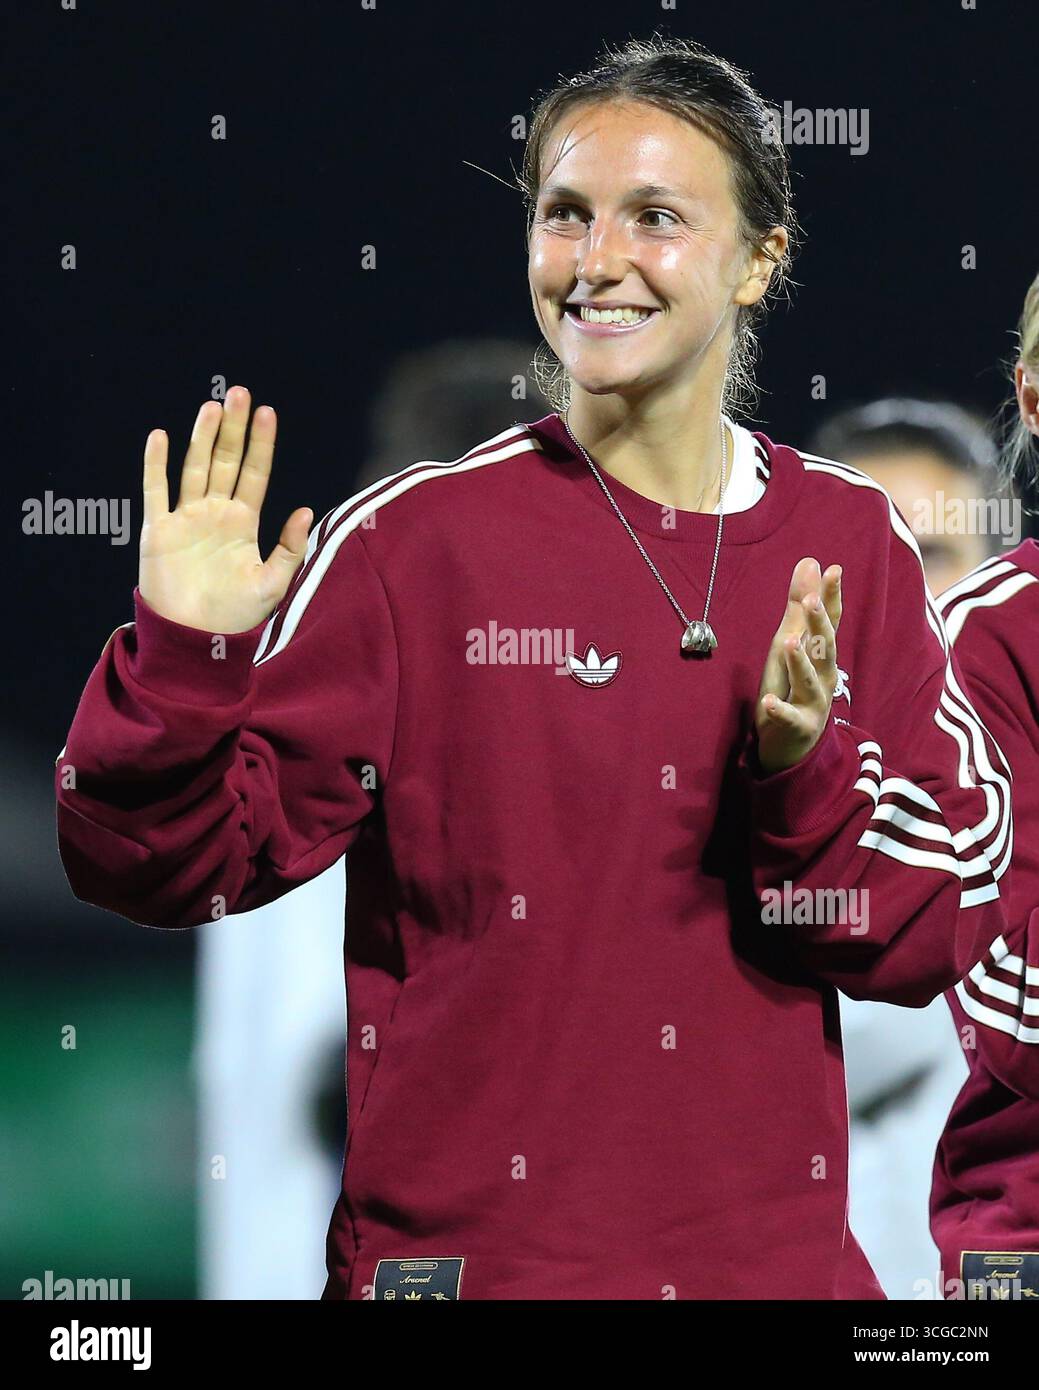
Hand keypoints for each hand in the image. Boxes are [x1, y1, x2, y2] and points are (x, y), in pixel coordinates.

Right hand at [139, 386, 311, 632]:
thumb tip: (305, 510)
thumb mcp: (272, 583)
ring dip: (202, 438)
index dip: (261, 444)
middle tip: (239, 393)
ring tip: (211, 407)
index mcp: (244, 522)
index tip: (267, 413)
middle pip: (225, 461)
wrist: (196, 637)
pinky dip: (156, 465)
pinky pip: (156, 491)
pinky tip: (161, 437)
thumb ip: (289, 548)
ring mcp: (187, 518)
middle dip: (232, 429)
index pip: (255, 473)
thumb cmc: (235, 614)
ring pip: (195, 468)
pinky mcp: (160, 530)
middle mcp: (216, 513)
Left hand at [755, 557, 842, 775]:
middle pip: (825, 648)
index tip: (834, 570)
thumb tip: (811, 561)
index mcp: (821, 654)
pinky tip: (768, 702)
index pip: (830, 622)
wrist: (794, 744)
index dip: (832, 597)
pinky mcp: (797, 727)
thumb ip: (800, 606)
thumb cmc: (794, 686)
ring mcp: (813, 703)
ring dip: (801, 662)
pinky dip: (780, 710)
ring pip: (809, 681)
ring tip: (789, 643)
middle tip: (810, 601)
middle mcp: (824, 676)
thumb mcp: (792, 643)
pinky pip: (789, 717)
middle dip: (819, 625)